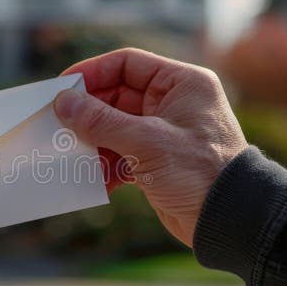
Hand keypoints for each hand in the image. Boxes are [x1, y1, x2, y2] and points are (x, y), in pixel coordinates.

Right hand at [54, 48, 247, 246]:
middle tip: (57, 125)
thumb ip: (101, 121)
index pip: (127, 64)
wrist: (229, 221)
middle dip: (87, 113)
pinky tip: (91, 178)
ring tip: (69, 153)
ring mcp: (163, 134)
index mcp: (181, 84)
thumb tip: (63, 103)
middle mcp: (173, 104)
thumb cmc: (199, 172)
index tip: (62, 87)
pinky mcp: (157, 162)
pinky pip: (121, 155)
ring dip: (92, 141)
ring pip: (114, 128)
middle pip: (116, 97)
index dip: (92, 72)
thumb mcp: (146, 141)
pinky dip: (105, 165)